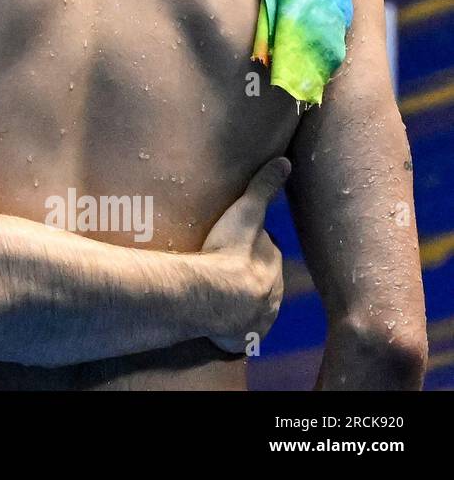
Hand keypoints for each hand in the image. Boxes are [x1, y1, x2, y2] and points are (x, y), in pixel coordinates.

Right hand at [201, 156, 290, 353]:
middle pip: (260, 278)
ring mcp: (258, 319)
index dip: (251, 244)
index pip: (265, 250)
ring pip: (251, 306)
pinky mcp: (241, 338)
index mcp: (272, 264)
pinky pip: (237, 333)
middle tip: (221, 266)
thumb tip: (286, 161)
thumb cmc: (228, 253)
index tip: (234, 241)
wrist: (215, 298)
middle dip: (247, 273)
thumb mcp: (244, 213)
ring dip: (239, 301)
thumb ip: (263, 187)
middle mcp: (272, 294)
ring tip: (215, 293)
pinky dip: (230, 327)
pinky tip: (215, 321)